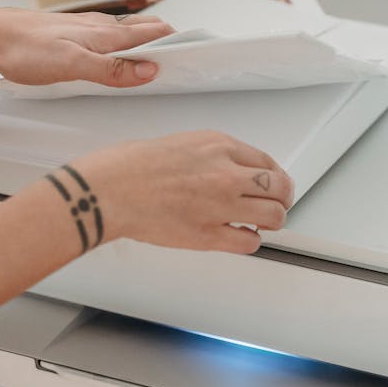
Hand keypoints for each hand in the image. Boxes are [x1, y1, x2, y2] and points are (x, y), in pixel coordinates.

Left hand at [0, 8, 173, 87]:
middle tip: (187, 58)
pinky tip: (118, 53)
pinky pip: (107, 37)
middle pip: (144, 31)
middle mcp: (99, 27)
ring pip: (126, 33)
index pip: (154, 34)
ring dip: (146, 42)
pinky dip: (123, 44)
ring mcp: (84, 29)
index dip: (179, 42)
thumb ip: (110, 69)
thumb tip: (150, 70)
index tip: (200, 54)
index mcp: (105, 34)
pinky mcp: (70, 34)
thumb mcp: (70, 66)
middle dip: (168, 41)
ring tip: (161, 56)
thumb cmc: (23, 49)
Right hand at [62, 131, 294, 253]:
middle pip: (279, 187)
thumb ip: (204, 157)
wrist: (106, 190)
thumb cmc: (126, 166)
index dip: (272, 175)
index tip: (270, 183)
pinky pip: (249, 242)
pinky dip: (248, 241)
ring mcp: (220, 205)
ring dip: (271, 221)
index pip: (265, 160)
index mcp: (216, 145)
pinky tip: (240, 237)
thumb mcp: (176, 143)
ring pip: (274, 216)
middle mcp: (225, 173)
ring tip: (261, 223)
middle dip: (280, 197)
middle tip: (275, 204)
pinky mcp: (208, 235)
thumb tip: (218, 171)